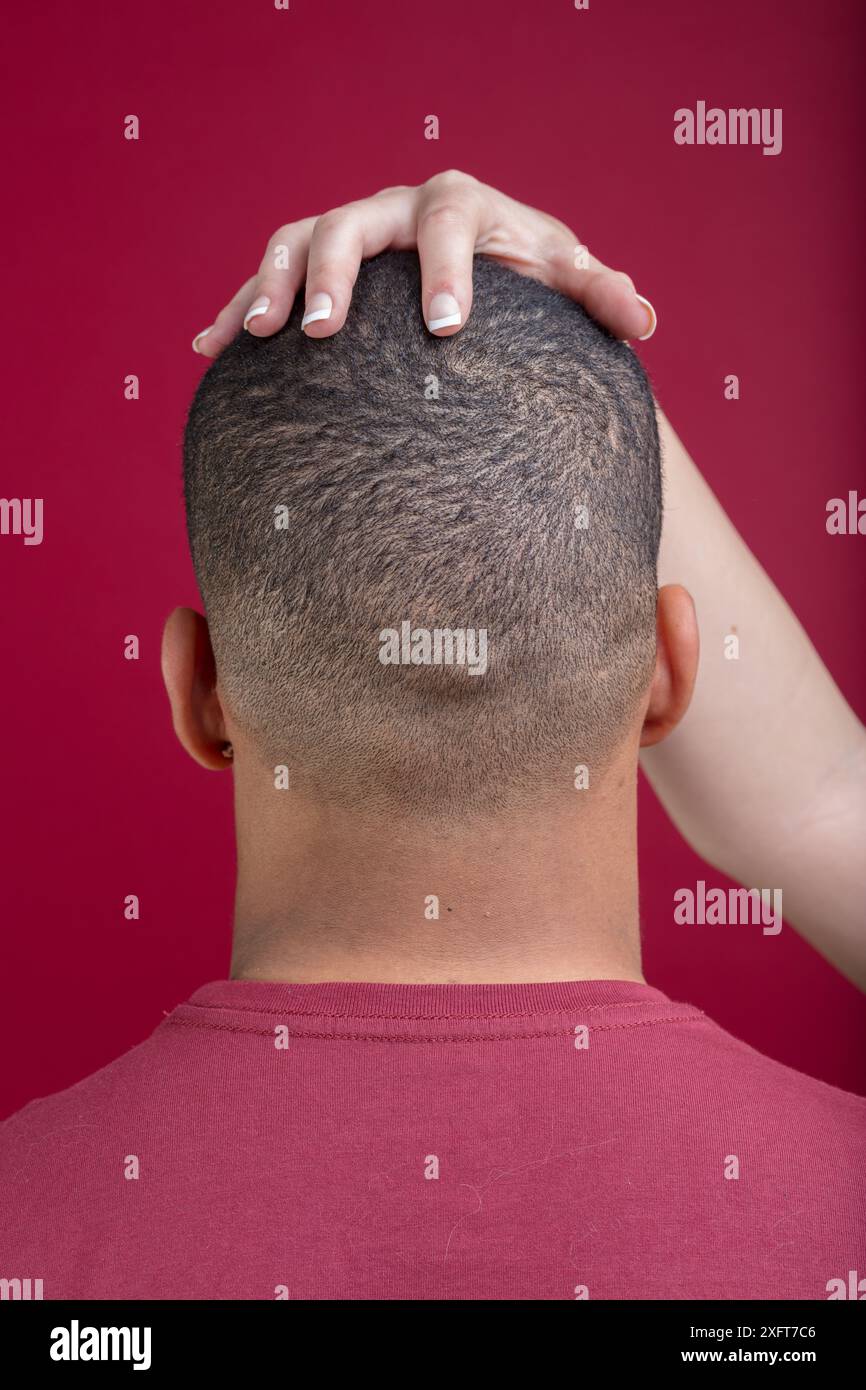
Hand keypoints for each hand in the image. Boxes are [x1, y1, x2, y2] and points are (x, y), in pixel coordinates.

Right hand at [191, 170, 655, 355]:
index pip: (449, 221)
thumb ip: (601, 296)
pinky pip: (267, 279)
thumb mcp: (568, 282)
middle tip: (328, 329)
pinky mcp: (316, 267)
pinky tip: (208, 347)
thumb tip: (645, 324)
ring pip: (297, 241)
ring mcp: (348, 236)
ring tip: (260, 336)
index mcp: (459, 206)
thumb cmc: (530, 279)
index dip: (445, 268)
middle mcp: (395, 211)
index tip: (446, 327)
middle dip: (336, 272)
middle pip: (352, 222)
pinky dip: (238, 308)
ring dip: (274, 285)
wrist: (488, 269)